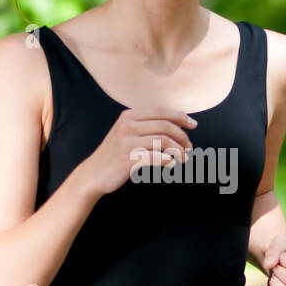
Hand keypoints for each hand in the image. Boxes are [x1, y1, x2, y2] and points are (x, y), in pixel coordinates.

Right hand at [79, 107, 196, 195]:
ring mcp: (127, 142)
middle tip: (189, 146)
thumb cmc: (114, 156)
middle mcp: (127, 126)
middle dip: (182, 136)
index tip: (193, 125)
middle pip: (165, 126)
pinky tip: (172, 164)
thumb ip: (145, 126)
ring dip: (179, 150)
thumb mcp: (125, 133)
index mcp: (128, 116)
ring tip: (184, 158)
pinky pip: (157, 157)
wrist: (93, 174)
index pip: (161, 112)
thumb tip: (175, 123)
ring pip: (164, 142)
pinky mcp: (128, 159)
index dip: (180, 117)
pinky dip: (169, 161)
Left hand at [262, 235, 285, 285]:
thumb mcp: (279, 244)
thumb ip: (274, 250)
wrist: (279, 265)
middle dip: (278, 271)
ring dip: (275, 284)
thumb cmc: (283, 254)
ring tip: (276, 278)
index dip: (282, 259)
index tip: (282, 258)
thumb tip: (268, 265)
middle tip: (277, 269)